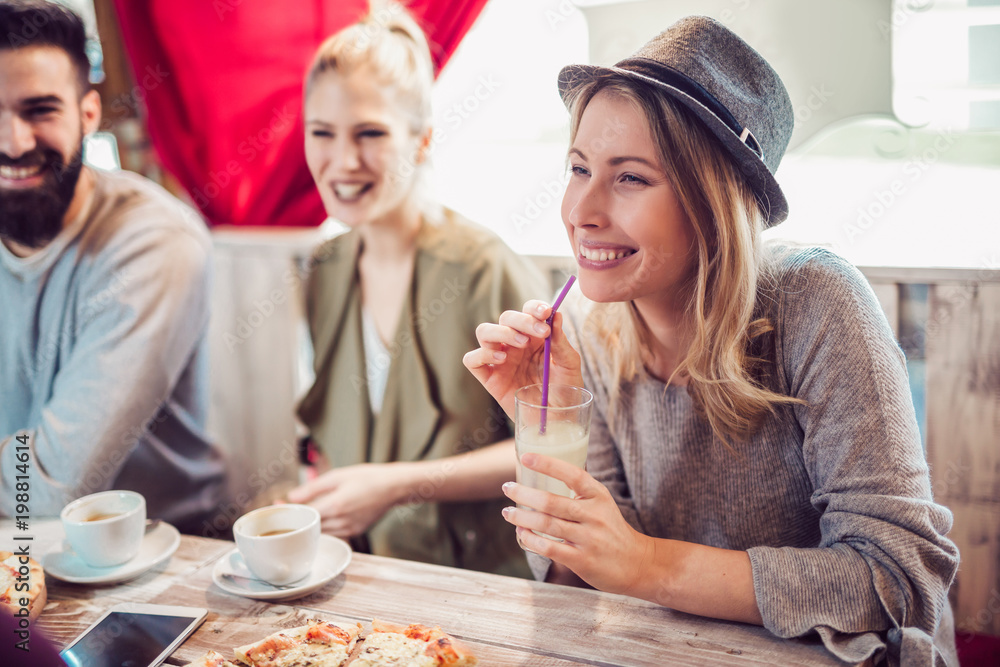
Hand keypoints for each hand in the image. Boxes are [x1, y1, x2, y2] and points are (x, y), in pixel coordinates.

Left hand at [286, 463, 406, 537]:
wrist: (394, 487)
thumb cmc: (368, 477)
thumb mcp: (338, 476)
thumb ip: (313, 488)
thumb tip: (291, 497)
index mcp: (336, 505)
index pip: (304, 514)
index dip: (288, 511)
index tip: (277, 505)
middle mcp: (342, 521)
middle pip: (310, 526)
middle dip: (297, 518)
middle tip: (286, 509)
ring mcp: (349, 528)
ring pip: (321, 532)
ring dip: (309, 525)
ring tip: (301, 513)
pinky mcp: (355, 531)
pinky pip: (333, 533)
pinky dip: (324, 527)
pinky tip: (321, 518)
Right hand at [463, 300, 582, 419]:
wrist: (558, 422)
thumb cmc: (566, 393)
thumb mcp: (569, 365)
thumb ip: (560, 341)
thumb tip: (555, 314)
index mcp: (536, 336)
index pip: (528, 311)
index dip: (534, 307)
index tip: (546, 312)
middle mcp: (515, 344)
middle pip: (506, 318)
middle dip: (522, 320)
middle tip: (541, 333)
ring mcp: (500, 360)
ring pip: (484, 332)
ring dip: (501, 332)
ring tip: (520, 344)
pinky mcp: (489, 378)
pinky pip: (472, 360)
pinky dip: (481, 355)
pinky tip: (501, 360)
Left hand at [500, 454, 656, 597]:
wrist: (637, 563)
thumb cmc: (611, 529)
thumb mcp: (600, 503)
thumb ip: (577, 492)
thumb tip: (541, 476)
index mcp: (598, 495)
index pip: (572, 474)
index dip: (548, 464)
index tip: (526, 456)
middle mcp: (594, 515)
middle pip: (552, 501)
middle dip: (524, 494)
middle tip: (507, 488)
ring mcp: (589, 539)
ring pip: (547, 524)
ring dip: (522, 517)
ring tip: (508, 512)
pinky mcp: (582, 560)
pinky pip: (550, 548)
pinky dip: (531, 540)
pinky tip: (521, 533)